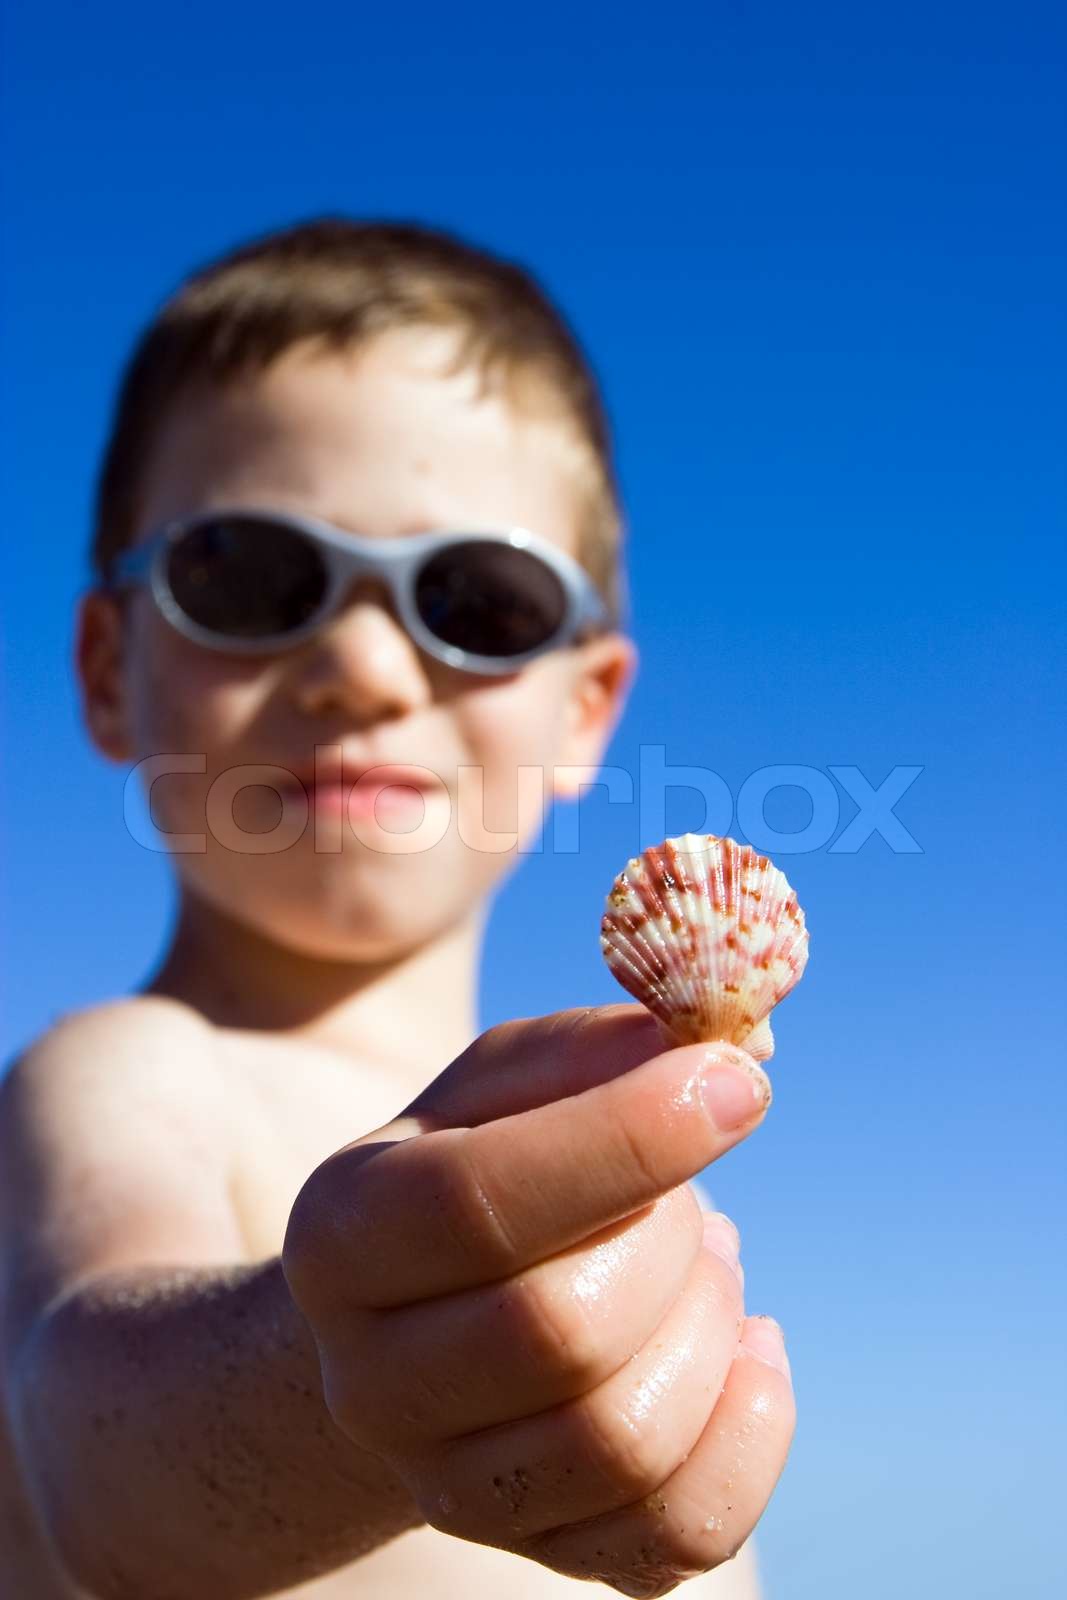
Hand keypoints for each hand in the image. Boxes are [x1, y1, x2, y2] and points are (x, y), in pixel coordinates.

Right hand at [282, 1005, 793, 1596]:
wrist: (410, 1325)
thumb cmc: (472, 1171)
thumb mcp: (502, 1086)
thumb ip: (596, 1052)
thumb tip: (730, 1049)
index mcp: (344, 1234)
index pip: (475, 1203)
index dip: (625, 1139)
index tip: (737, 1084)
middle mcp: (370, 1382)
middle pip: (559, 1331)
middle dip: (670, 1242)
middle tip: (690, 1199)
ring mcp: (450, 1488)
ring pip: (623, 1438)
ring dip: (710, 1327)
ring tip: (705, 1265)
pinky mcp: (544, 1551)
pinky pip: (681, 1533)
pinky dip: (752, 1430)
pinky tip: (747, 1349)